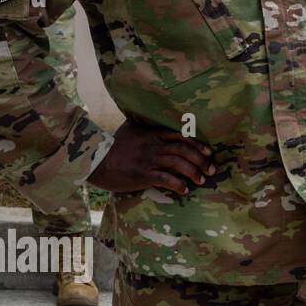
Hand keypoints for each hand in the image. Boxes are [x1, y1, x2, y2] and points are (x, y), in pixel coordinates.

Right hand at [87, 120, 214, 193]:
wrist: (94, 159)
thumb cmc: (112, 145)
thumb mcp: (129, 129)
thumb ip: (143, 123)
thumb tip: (147, 115)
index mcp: (153, 135)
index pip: (182, 137)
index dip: (198, 145)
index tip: (209, 152)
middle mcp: (154, 146)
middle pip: (184, 151)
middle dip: (201, 160)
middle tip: (212, 169)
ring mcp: (149, 160)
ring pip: (178, 164)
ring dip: (193, 172)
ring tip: (202, 180)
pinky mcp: (142, 175)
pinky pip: (165, 179)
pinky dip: (178, 184)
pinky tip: (185, 190)